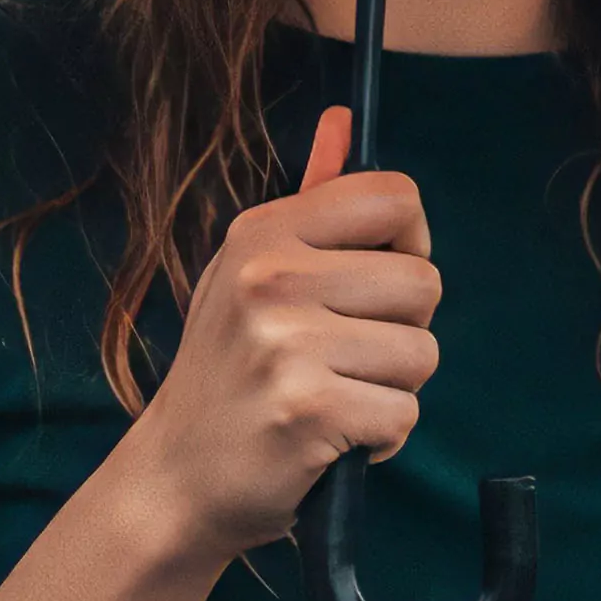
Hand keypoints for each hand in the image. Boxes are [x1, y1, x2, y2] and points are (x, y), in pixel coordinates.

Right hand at [110, 105, 441, 564]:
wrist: (176, 480)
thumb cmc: (231, 374)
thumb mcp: (253, 275)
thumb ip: (311, 201)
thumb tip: (345, 120)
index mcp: (264, 233)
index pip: (394, 196)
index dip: (409, 244)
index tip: (377, 283)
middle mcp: (270, 276)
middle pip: (424, 284)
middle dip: (402, 331)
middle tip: (341, 359)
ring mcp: (286, 343)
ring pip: (422, 354)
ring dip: (391, 390)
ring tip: (331, 398)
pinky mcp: (307, 410)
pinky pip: (403, 413)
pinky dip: (380, 439)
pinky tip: (328, 440)